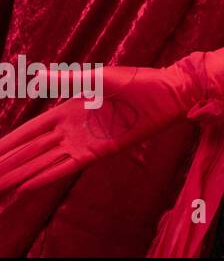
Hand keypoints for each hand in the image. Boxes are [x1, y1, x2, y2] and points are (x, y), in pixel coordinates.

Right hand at [0, 60, 201, 196]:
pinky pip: (66, 167)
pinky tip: (27, 185)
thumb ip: (67, 80)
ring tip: (0, 186)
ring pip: (45, 161)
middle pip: (33, 149)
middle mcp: (72, 129)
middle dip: (9, 162)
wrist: (170, 95)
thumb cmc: (138, 81)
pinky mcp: (99, 152)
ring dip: (22, 174)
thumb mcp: (100, 78)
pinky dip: (47, 176)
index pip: (31, 130)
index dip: (10, 142)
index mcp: (69, 109)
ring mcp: (84, 142)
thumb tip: (36, 75)